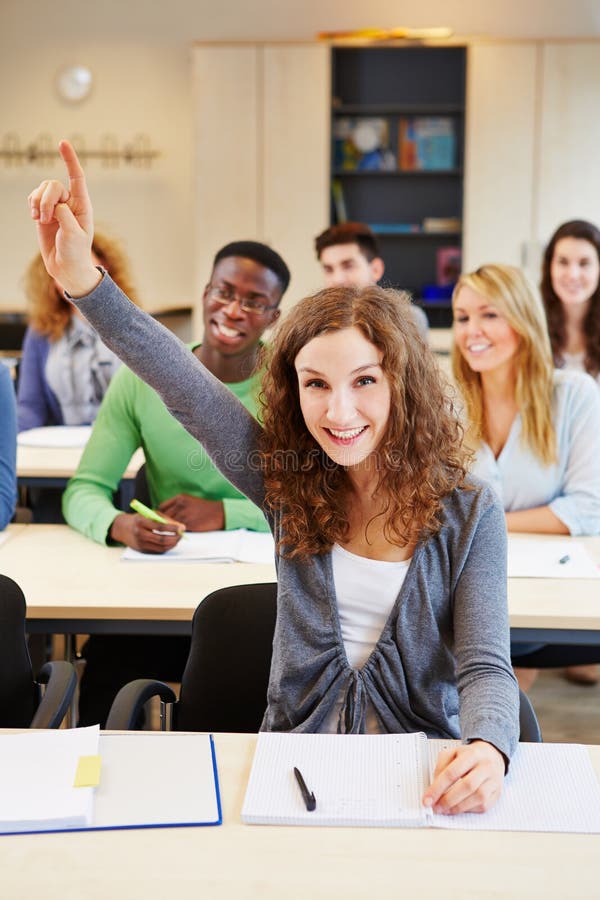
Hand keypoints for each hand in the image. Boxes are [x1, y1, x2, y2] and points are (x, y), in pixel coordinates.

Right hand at [27, 140, 99, 296]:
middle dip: (46, 199)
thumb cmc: (75, 252)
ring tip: (40, 220)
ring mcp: (55, 206)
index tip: (62, 143)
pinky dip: (32, 205)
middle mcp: (69, 202)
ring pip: (41, 190)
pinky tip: (35, 217)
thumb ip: (65, 216)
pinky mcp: (43, 212)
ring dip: (38, 203)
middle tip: (44, 218)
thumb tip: (55, 204)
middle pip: (52, 185)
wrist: (66, 266)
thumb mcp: (74, 235)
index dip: (70, 160)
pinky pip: (33, 198)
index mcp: (82, 205)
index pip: (77, 177)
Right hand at [109, 512, 184, 553]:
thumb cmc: (139, 518)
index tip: (182, 527)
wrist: (122, 528)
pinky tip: (171, 542)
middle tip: (182, 534)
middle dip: (175, 538)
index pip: (160, 527)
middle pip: (161, 539)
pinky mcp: (142, 550)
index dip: (173, 528)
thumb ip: (165, 519)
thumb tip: (180, 526)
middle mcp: (139, 533)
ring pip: (161, 547)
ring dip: (172, 544)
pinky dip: (167, 547)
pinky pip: (158, 551)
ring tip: (178, 538)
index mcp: (141, 521)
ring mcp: (140, 543)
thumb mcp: (150, 514)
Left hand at [158, 495, 224, 530]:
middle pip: (163, 516)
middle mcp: (180, 505)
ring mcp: (184, 515)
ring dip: (168, 528)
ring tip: (168, 532)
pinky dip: (176, 532)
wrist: (219, 513)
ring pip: (169, 524)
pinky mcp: (188, 524)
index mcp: (180, 498)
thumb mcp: (190, 501)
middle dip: (162, 522)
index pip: (162, 507)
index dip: (159, 514)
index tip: (158, 519)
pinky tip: (177, 533)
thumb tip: (165, 515)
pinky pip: (177, 529)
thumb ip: (177, 506)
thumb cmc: (205, 508)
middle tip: (161, 527)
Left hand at [422, 740, 504, 814]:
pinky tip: (459, 809)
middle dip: (448, 800)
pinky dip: (469, 810)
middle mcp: (486, 767)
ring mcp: (494, 781)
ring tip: (445, 810)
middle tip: (436, 807)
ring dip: (458, 807)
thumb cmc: (469, 756)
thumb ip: (441, 766)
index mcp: (472, 754)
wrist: (492, 755)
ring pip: (477, 797)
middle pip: (467, 786)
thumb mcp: (453, 753)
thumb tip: (435, 787)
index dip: (437, 788)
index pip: (452, 772)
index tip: (427, 799)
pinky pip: (484, 805)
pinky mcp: (497, 793)